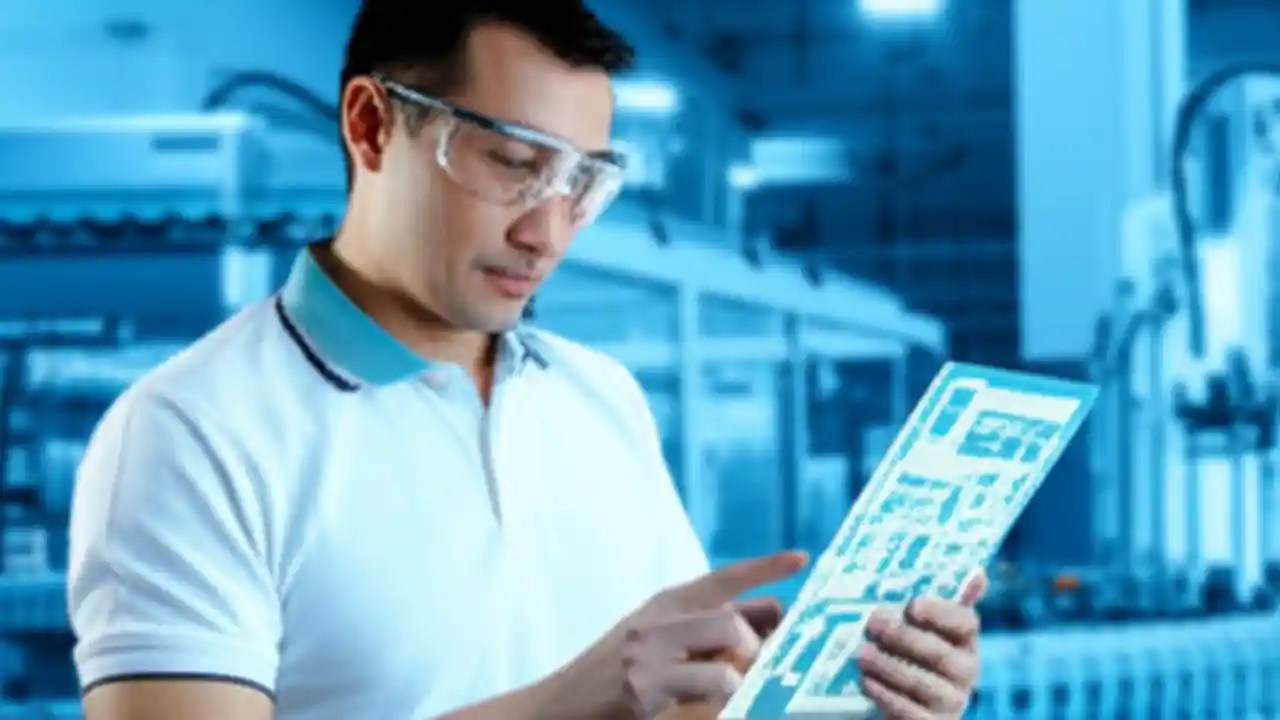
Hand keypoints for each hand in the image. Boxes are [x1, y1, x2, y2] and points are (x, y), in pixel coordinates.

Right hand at [540, 551, 807, 719]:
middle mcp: (656, 622)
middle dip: (754, 648)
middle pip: (734, 620)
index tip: (803, 557)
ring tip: (721, 692)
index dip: (764, 567)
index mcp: (663, 604)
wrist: (555, 709)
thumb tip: (770, 615)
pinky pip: (709, 691)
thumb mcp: (658, 639)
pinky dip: (719, 702)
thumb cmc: (614, 677)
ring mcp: (647, 656)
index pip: (722, 578)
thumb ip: (706, 626)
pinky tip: (695, 706)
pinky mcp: (643, 692)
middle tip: (752, 668)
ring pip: (728, 657)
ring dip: (737, 680)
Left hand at [857, 571, 987, 718]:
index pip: (965, 622)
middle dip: (903, 637)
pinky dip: (886, 695)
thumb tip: (979, 574)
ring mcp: (951, 700)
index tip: (912, 606)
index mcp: (966, 639)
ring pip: (922, 683)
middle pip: (938, 652)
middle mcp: (965, 670)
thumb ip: (938, 602)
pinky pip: (910, 712)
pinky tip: (866, 681)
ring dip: (889, 666)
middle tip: (873, 624)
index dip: (940, 613)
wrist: (904, 699)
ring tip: (862, 654)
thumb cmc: (909, 650)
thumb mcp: (920, 624)